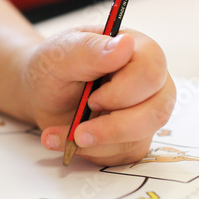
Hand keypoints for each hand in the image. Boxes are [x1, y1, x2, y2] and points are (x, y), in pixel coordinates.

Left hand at [21, 28, 174, 165]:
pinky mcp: (135, 138)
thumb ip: (90, 49)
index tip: (90, 98)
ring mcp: (146, 111)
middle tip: (79, 129)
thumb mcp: (61, 53)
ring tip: (66, 134)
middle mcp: (150, 82)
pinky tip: (68, 141)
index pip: (150, 73)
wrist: (42, 93)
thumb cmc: (54, 66)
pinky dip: (92, 152)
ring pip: (140, 137)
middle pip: (156, 111)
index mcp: (138, 50)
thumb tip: (126, 44)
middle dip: (114, 127)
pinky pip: (124, 154)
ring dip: (98, 142)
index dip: (121, 92)